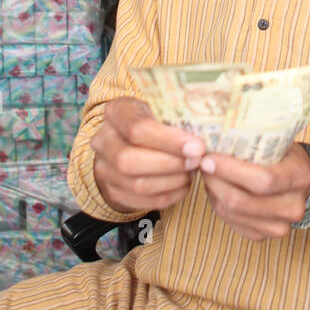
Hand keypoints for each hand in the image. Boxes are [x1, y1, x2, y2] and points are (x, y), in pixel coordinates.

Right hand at [91, 97, 205, 214]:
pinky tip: (183, 185)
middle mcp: (102, 140)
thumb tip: (207, 134)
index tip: (197, 147)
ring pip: (137, 184)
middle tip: (197, 161)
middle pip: (130, 160)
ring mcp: (103, 168)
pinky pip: (141, 200)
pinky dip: (167, 195)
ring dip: (171, 181)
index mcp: (116, 111)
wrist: (129, 140)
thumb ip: (178, 118)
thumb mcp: (162, 108)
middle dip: (170, 164)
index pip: (137, 128)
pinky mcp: (112, 191)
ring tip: (191, 172)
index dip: (169, 140)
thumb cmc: (155, 120)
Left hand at [200, 142, 309, 240]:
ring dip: (213, 192)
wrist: (303, 182)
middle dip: (215, 181)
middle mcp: (293, 206)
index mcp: (300, 176)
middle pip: (241, 201)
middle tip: (203, 164)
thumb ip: (251, 141)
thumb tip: (212, 139)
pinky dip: (218, 204)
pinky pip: (230, 222)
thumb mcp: (277, 141)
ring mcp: (280, 226)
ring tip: (210, 175)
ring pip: (231, 213)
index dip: (230, 171)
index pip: (263, 180)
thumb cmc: (286, 156)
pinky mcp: (263, 236)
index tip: (209, 158)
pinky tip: (219, 189)